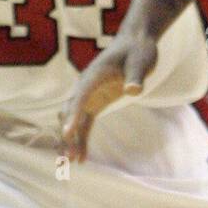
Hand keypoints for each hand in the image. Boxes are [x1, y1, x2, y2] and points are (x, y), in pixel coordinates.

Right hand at [60, 33, 159, 161]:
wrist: (135, 43)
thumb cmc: (138, 51)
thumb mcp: (141, 61)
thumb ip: (135, 76)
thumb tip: (133, 90)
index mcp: (93, 75)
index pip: (80, 97)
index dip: (73, 115)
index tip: (68, 133)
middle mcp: (85, 86)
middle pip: (70, 112)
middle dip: (67, 134)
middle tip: (68, 157)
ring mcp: (88, 95)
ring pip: (73, 121)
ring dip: (70, 142)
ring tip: (69, 164)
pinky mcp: (95, 103)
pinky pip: (84, 124)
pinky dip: (81, 140)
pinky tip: (81, 158)